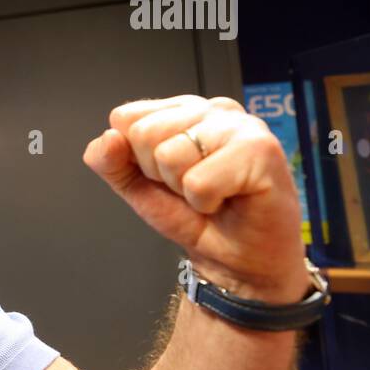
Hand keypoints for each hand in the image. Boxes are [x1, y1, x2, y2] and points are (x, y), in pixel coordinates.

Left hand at [83, 95, 308, 303]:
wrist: (235, 260)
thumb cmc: (196, 218)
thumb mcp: (138, 187)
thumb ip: (110, 161)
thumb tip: (107, 138)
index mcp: (183, 110)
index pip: (125, 118)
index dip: (136, 157)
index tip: (166, 175)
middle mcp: (213, 109)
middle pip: (144, 133)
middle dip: (159, 173)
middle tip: (190, 187)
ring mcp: (241, 125)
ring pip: (170, 155)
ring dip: (183, 189)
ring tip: (210, 193)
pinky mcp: (262, 150)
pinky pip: (199, 182)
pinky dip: (205, 201)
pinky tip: (226, 200)